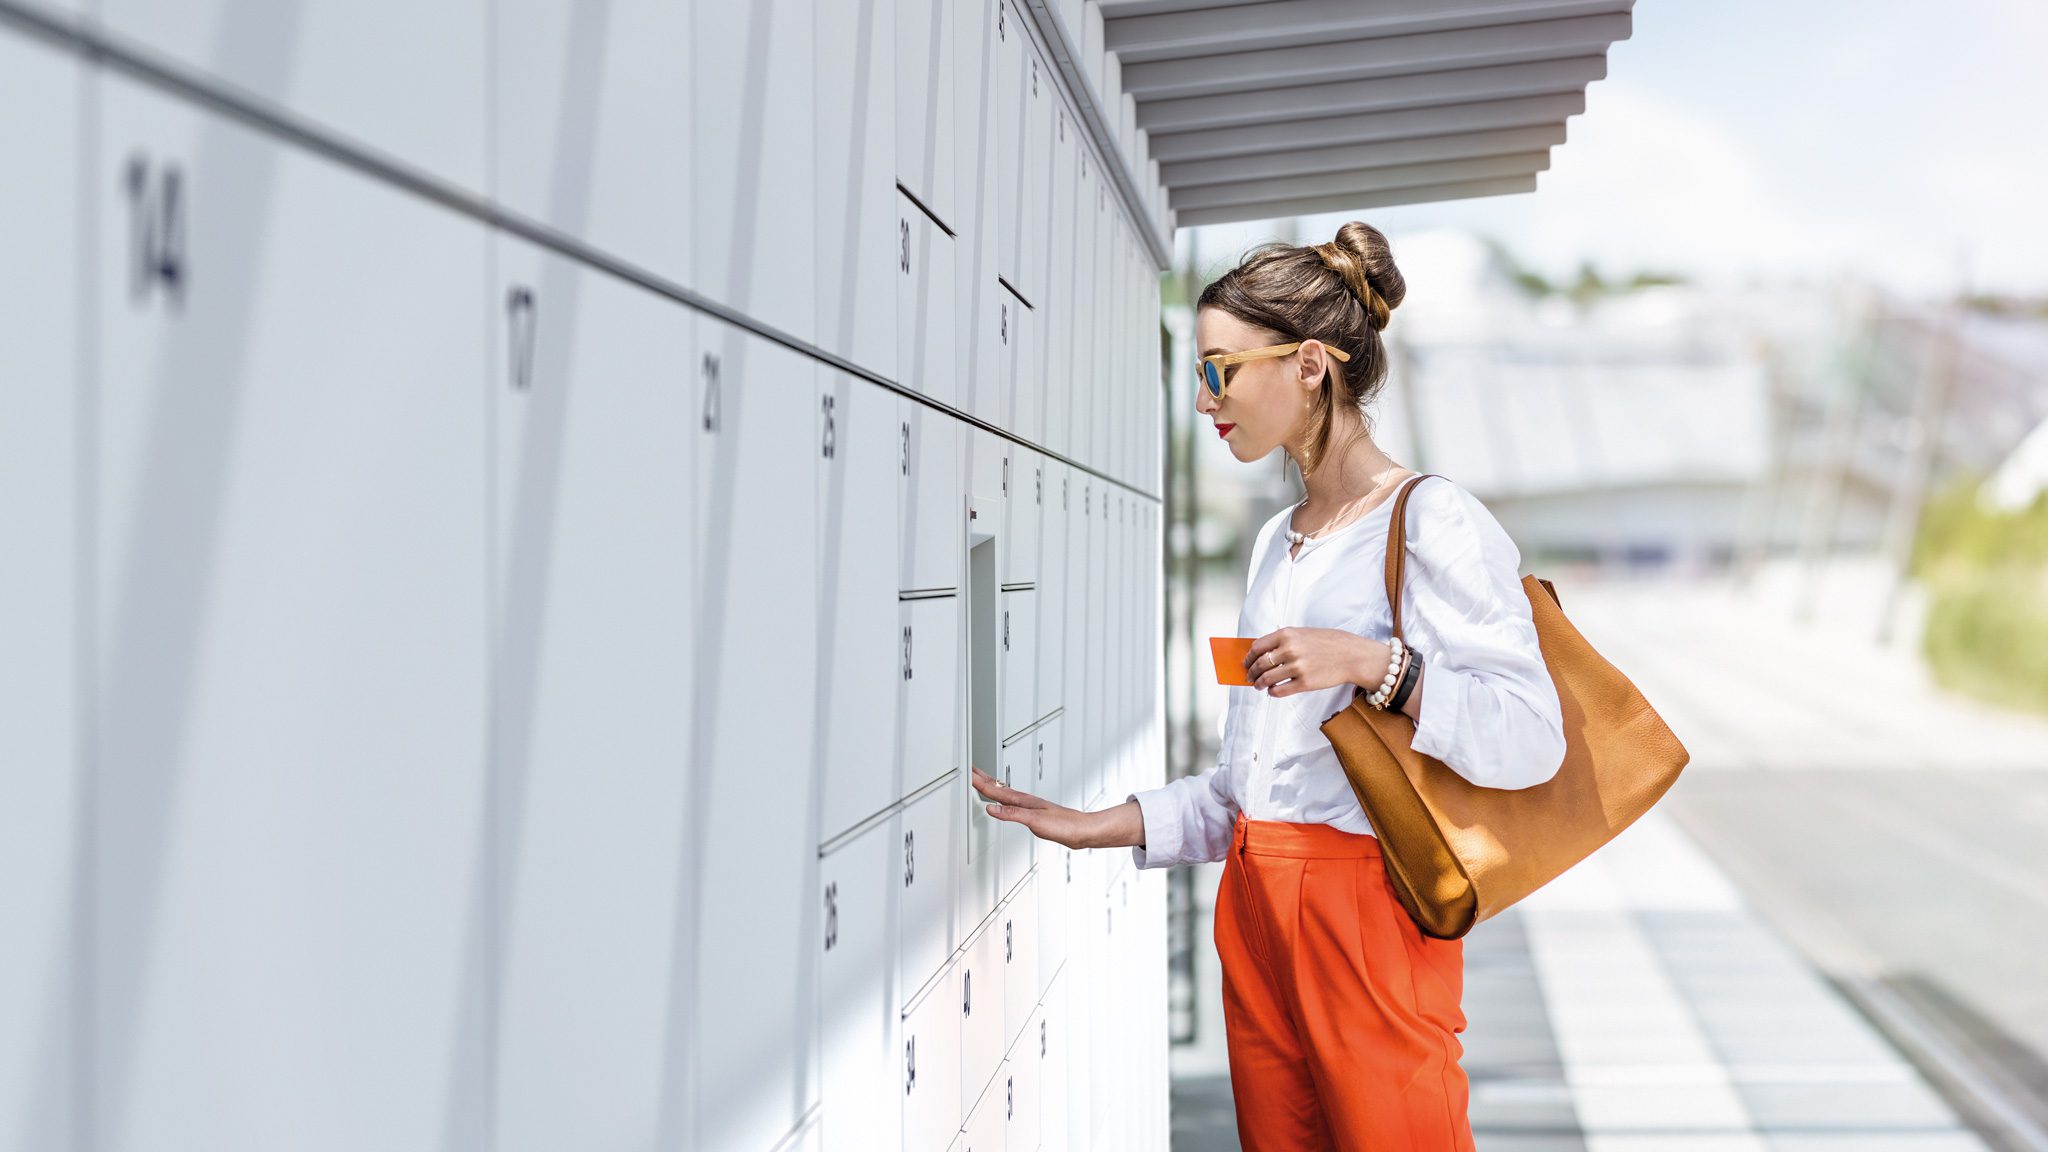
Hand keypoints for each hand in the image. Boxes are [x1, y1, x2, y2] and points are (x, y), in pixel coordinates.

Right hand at [970, 766, 1138, 849]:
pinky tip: (1003, 801)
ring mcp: (1029, 806)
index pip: (996, 790)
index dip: (980, 782)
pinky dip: (1002, 798)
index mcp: (1022, 801)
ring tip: (982, 781)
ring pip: (1005, 793)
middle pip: (999, 787)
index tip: (967, 773)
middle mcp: (1025, 801)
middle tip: (970, 769)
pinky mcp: (1033, 813)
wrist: (1081, 831)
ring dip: (991, 786)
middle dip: (983, 778)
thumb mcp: (1034, 821)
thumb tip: (990, 808)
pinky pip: (1011, 802)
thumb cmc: (1063, 825)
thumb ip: (1012, 814)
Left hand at [1245, 626, 1388, 697]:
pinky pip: (1279, 691)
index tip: (1246, 662)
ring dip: (1259, 684)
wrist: (1353, 656)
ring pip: (1267, 679)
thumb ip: (1283, 640)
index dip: (1248, 657)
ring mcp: (1297, 667)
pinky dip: (1272, 693)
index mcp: (1287, 634)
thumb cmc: (1329, 643)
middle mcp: (1290, 650)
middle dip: (1251, 673)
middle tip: (1250, 677)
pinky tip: (1273, 691)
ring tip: (1259, 686)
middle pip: (1259, 664)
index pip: (1257, 647)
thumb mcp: (1304, 633)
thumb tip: (1262, 653)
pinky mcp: (1304, 683)